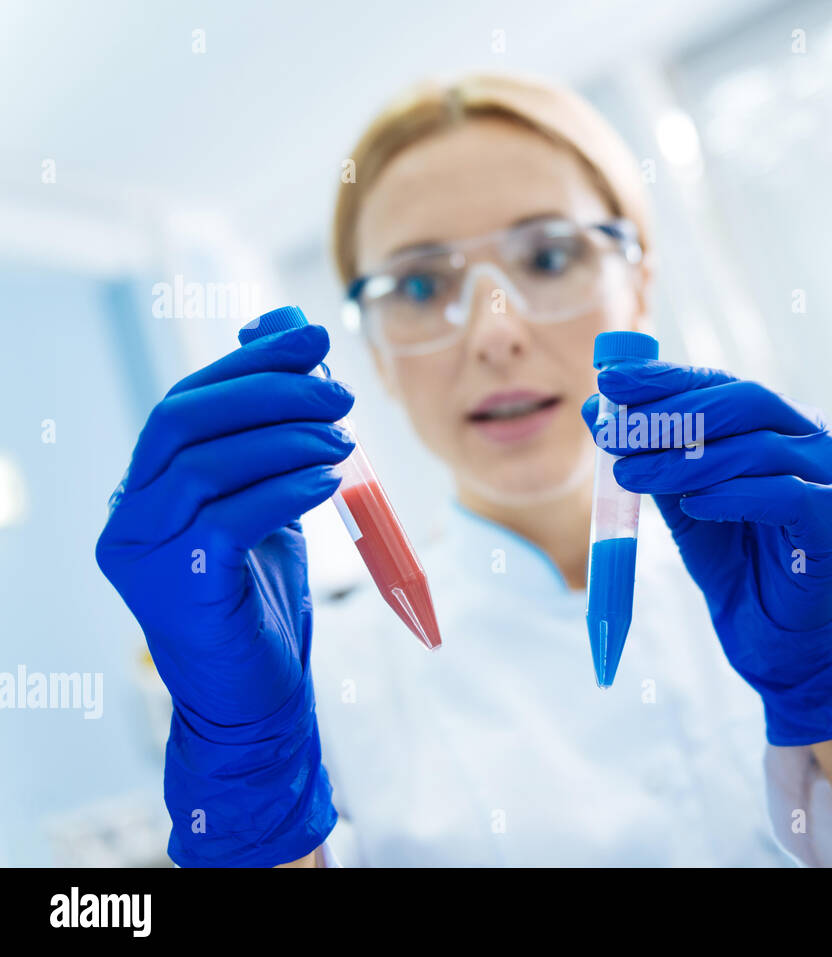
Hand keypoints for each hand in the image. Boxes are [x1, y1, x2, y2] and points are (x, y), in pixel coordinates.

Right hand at [95, 323, 351, 864]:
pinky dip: (284, 490)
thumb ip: (271, 428)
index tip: (314, 339)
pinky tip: (327, 482)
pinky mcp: (173, 589)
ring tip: (345, 441)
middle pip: (184, 420)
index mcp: (147, 485)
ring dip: (286, 440)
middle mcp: (130, 513)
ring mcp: (143, 553)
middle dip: (269, 392)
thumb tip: (288, 329)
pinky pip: (227, 520)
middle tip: (341, 395)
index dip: (250, 363)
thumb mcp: (268, 496)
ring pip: (205, 465)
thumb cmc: (260, 592)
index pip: (187, 401)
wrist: (256, 692)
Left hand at [582, 359, 831, 745]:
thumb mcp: (681, 501)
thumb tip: (596, 410)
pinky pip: (784, 494)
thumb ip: (650, 455)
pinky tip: (694, 505)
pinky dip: (732, 495)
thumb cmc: (733, 561)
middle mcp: (815, 436)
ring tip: (632, 474)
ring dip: (686, 460)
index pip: (721, 384)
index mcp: (779, 421)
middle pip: (744, 403)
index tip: (610, 380)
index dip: (665, 379)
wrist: (772, 633)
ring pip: (757, 448)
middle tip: (614, 433)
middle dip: (671, 414)